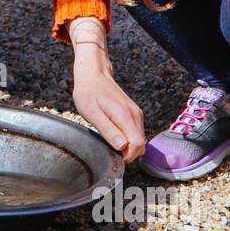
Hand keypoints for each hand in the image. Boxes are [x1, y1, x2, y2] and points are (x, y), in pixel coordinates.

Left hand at [71, 40, 145, 162]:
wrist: (93, 74)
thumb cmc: (88, 93)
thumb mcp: (92, 114)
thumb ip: (108, 131)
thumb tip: (122, 147)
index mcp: (125, 115)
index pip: (138, 145)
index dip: (127, 156)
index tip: (113, 155)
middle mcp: (135, 114)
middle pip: (141, 144)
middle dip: (127, 153)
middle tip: (108, 148)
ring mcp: (136, 113)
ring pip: (139, 139)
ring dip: (127, 146)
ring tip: (108, 139)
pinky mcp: (134, 113)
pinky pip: (136, 133)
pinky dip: (127, 138)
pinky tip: (113, 134)